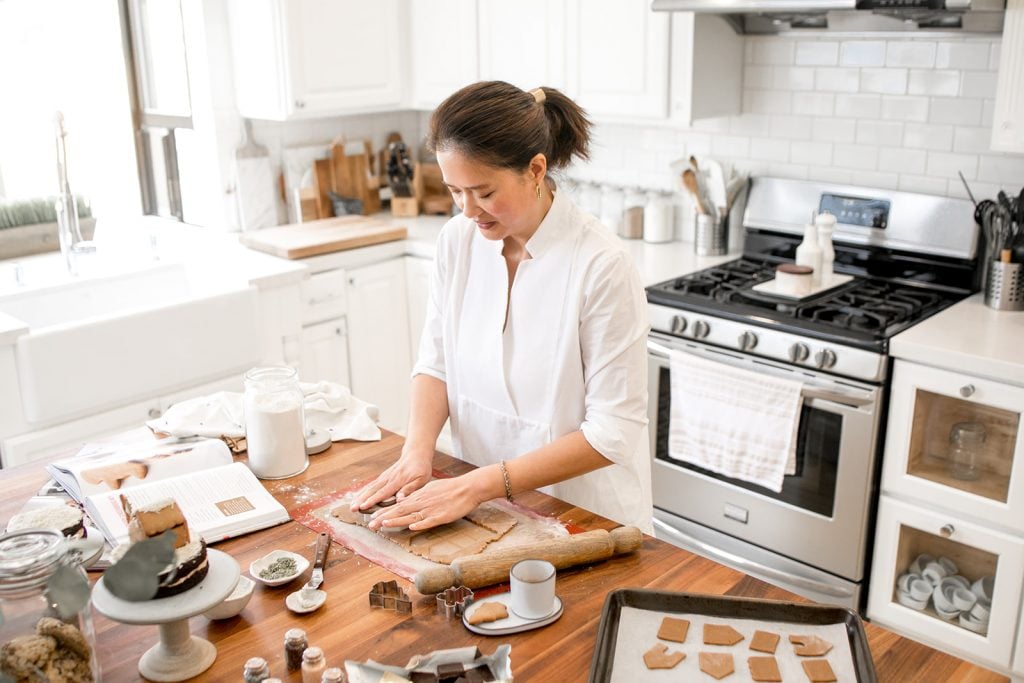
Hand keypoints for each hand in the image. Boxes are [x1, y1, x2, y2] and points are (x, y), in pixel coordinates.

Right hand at [349, 447, 432, 512]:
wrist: (416, 454)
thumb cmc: (420, 468)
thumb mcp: (421, 479)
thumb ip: (410, 489)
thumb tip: (399, 499)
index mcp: (397, 481)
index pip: (383, 492)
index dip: (372, 500)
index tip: (363, 506)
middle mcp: (388, 479)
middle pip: (372, 490)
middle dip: (361, 500)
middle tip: (352, 508)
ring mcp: (384, 477)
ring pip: (370, 487)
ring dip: (360, 496)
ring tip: (351, 505)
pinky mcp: (383, 477)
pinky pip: (371, 485)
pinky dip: (363, 491)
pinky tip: (357, 497)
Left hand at [366, 474, 483, 531]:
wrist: (468, 487)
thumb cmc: (450, 488)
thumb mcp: (431, 489)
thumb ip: (419, 496)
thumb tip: (407, 501)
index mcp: (419, 496)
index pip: (398, 505)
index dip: (385, 511)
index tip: (372, 516)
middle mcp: (422, 502)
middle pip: (400, 511)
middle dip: (384, 517)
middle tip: (370, 524)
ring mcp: (431, 509)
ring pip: (411, 516)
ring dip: (397, 520)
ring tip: (383, 524)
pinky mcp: (442, 515)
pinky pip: (430, 521)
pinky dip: (420, 524)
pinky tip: (411, 528)